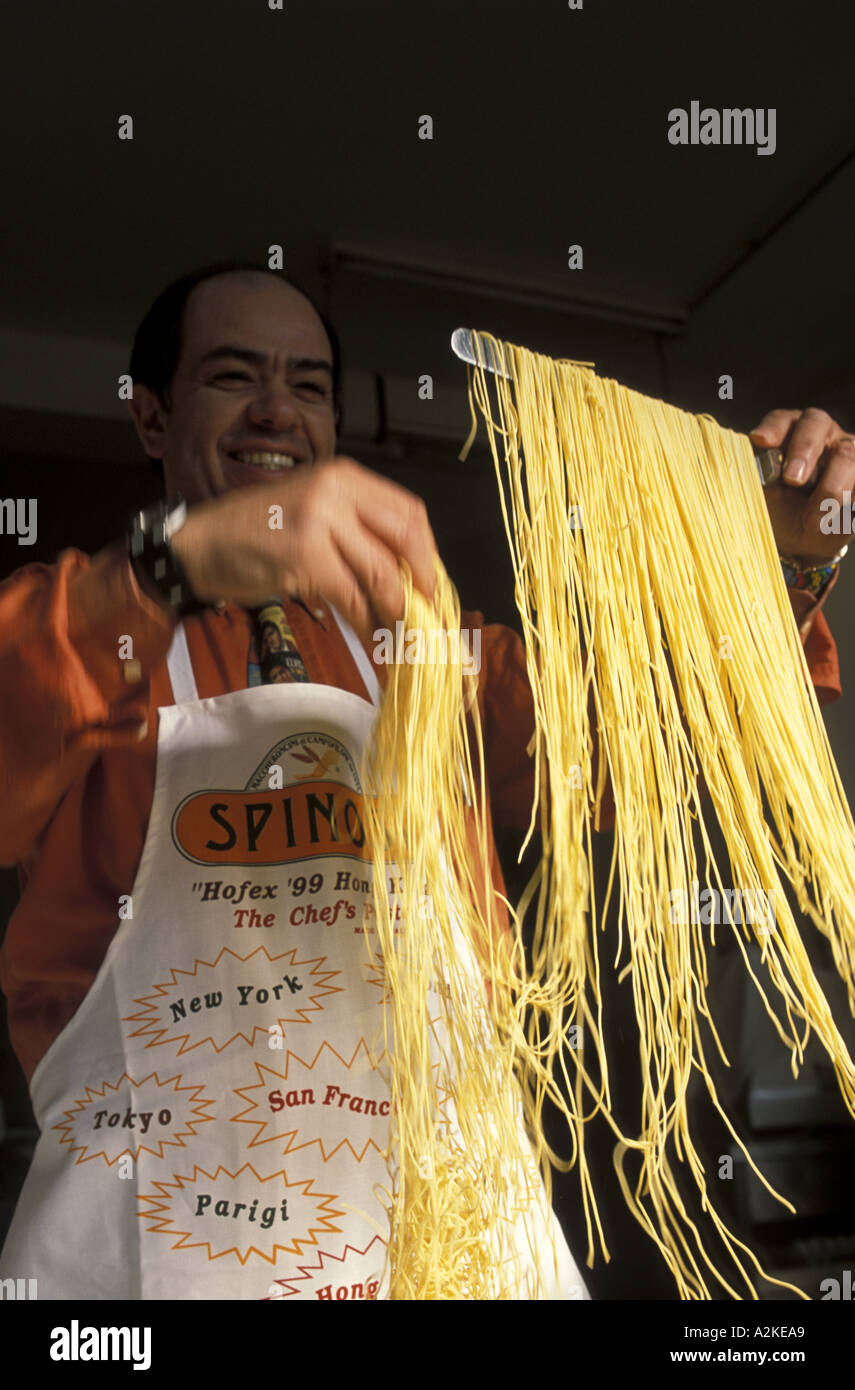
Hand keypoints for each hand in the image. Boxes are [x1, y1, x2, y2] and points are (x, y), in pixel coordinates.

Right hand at [171, 457, 437, 644]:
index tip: (429, 582)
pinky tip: (366, 632)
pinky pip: (351, 595)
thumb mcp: (312, 510)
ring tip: (395, 630)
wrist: (199, 544)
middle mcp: (335, 491)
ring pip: (380, 572)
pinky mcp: (304, 556)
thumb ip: (356, 529)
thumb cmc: (254, 531)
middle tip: (423, 611)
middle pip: (404, 537)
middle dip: (420, 581)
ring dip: (393, 609)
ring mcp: (319, 521)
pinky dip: (364, 620)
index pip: (407, 510)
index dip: (426, 552)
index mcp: (343, 476)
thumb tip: (407, 572)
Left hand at [750, 408, 854, 564]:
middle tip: (792, 479)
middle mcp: (820, 435)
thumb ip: (761, 482)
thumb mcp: (766, 499)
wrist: (806, 540)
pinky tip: (844, 518)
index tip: (760, 440)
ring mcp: (848, 451)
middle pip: (816, 424)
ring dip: (829, 489)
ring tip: (812, 520)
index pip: (782, 420)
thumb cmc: (782, 511)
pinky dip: (852, 500)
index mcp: (789, 434)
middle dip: (804, 450)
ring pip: (847, 454)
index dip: (773, 428)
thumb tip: (757, 475)